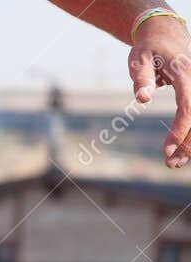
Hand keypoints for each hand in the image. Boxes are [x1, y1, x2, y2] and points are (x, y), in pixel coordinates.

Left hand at [130, 12, 190, 166]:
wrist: (164, 33)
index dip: (180, 129)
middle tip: (170, 164)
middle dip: (188, 142)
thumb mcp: (138, 59)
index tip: (167, 150)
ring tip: (174, 163)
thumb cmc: (148, 47)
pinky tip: (183, 150)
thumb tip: (142, 98)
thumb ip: (141, 78)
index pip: (188, 105)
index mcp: (185, 73)